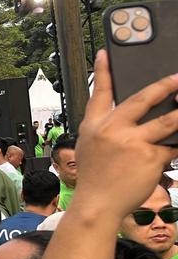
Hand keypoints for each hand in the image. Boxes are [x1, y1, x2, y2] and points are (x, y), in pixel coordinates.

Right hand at [72, 50, 177, 216]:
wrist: (98, 204)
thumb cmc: (95, 177)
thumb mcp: (90, 146)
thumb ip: (107, 128)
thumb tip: (129, 116)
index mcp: (95, 125)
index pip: (99, 92)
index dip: (102, 71)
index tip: (106, 54)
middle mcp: (112, 129)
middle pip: (143, 99)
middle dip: (164, 86)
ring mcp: (132, 142)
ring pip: (167, 121)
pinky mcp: (150, 157)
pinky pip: (172, 146)